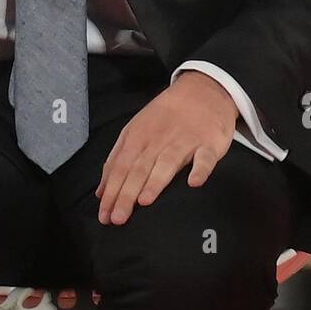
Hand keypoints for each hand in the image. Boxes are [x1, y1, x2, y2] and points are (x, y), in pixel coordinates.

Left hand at [95, 72, 236, 224]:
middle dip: (126, 194)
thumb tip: (101, 192)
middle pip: (139, 168)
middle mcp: (158, 139)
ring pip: (167, 163)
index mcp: (138, 136)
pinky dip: (200, 170)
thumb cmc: (165, 117)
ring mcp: (184, 140)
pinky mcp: (209, 143)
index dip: (111, 191)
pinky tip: (193, 182)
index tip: (104, 215)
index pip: (120, 167)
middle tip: (117, 218)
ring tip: (144, 201)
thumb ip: (117, 160)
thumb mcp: (136, 131)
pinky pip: (205, 158)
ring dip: (155, 181)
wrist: (203, 91)